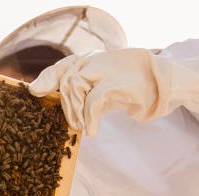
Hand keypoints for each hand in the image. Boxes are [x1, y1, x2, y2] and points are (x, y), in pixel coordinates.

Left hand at [29, 48, 169, 135]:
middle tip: (72, 124)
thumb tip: (62, 110)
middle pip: (66, 77)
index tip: (34, 91)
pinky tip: (91, 131)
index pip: (64, 66)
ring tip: (81, 126)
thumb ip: (84, 96)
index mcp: (92, 61)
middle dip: (65, 103)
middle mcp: (96, 60)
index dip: (47, 77)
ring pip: (75, 84)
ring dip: (74, 110)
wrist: (165, 84)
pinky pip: (93, 99)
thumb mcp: (103, 91)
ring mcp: (107, 68)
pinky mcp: (118, 82)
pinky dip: (88, 117)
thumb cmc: (131, 89)